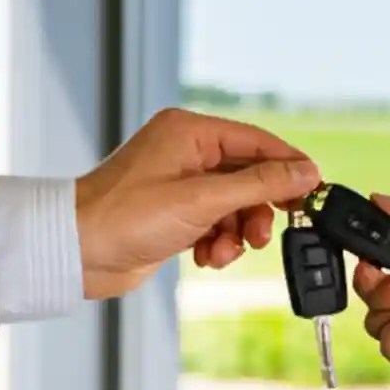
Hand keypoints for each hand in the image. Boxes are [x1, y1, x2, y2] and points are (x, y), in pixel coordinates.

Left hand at [74, 108, 320, 299]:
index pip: (257, 141)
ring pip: (235, 206)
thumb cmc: (123, 218)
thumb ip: (260, 185)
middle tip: (262, 235)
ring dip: (237, 234)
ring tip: (224, 252)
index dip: (288, 166)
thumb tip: (305, 172)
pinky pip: (216, 224)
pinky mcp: (175, 214)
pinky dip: (219, 243)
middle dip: (257, 210)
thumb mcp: (203, 200)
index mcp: (190, 132)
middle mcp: (186, 152)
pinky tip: (206, 257)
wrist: (76, 253)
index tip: (313, 190)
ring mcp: (181, 185)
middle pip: (249, 176)